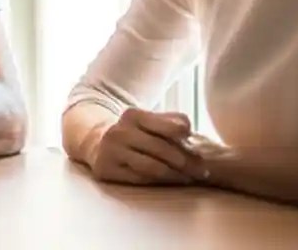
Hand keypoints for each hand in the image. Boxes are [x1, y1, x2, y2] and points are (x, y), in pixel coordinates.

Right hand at [88, 108, 206, 184]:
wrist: (96, 142)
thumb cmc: (133, 133)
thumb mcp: (148, 121)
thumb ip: (172, 122)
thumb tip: (191, 134)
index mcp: (133, 115)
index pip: (171, 127)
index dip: (188, 140)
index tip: (198, 151)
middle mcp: (120, 131)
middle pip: (163, 149)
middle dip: (187, 163)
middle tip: (201, 172)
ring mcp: (111, 150)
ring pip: (152, 167)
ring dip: (175, 176)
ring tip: (188, 179)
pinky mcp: (106, 168)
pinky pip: (139, 178)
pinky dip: (158, 183)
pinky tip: (168, 182)